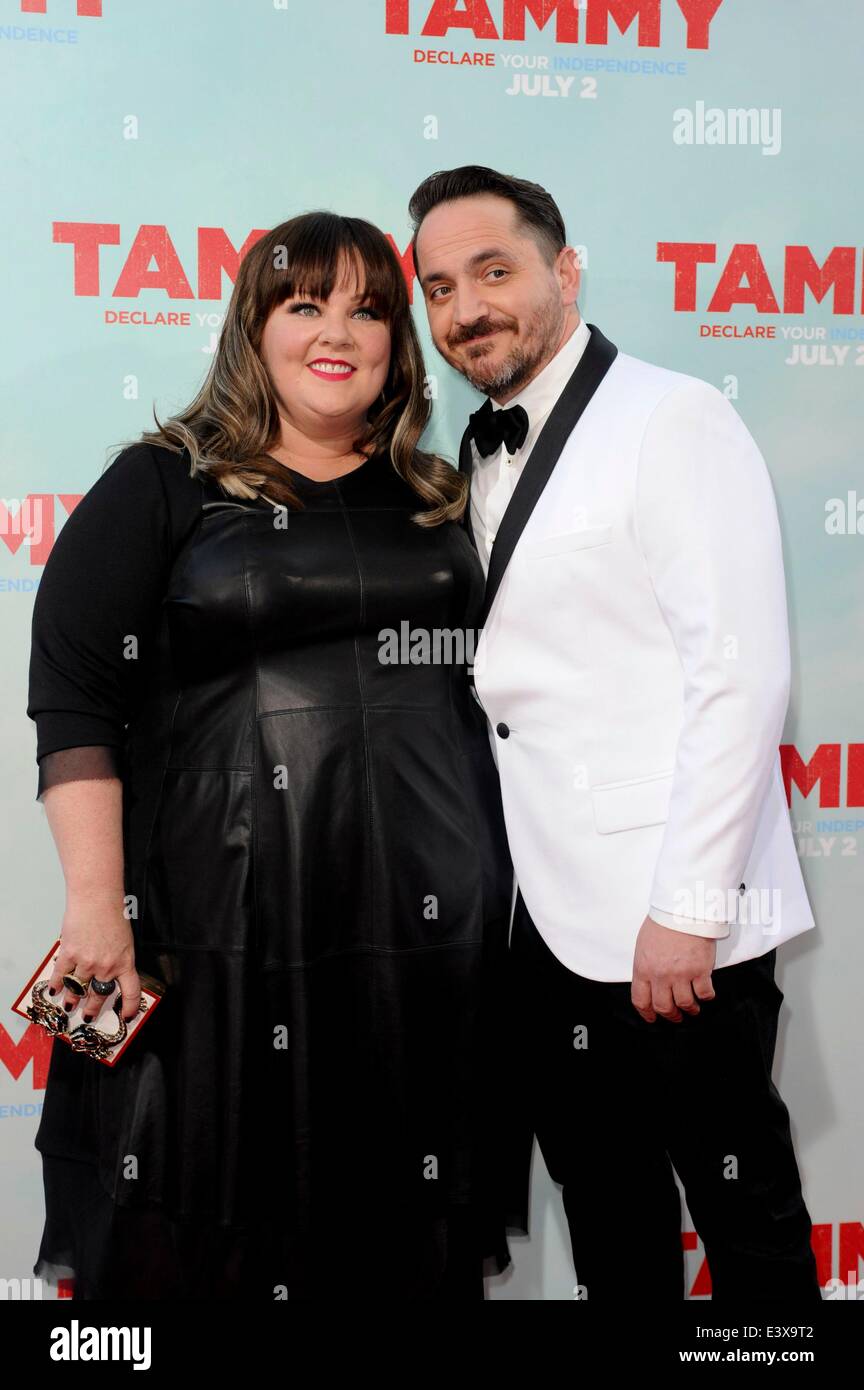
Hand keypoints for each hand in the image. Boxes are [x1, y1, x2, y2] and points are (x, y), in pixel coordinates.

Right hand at [49, 889, 141, 1023]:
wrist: (97, 898)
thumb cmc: (113, 913)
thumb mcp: (124, 940)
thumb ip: (117, 959)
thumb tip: (107, 974)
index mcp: (125, 962)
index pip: (131, 992)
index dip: (129, 1007)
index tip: (126, 1016)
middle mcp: (107, 967)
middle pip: (99, 996)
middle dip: (93, 1009)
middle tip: (89, 1015)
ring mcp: (87, 963)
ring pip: (78, 989)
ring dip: (72, 999)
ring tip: (70, 1005)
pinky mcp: (69, 955)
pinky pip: (61, 976)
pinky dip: (57, 985)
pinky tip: (55, 991)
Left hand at [631, 914, 715, 1022]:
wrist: (683, 909)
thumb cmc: (663, 922)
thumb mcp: (644, 944)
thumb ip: (645, 965)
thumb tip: (649, 981)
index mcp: (643, 968)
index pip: (641, 1000)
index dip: (647, 1013)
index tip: (652, 1017)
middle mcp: (660, 975)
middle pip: (663, 1007)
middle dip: (671, 1015)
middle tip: (676, 1017)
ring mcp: (681, 974)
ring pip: (685, 1004)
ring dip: (690, 1009)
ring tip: (693, 1008)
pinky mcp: (700, 971)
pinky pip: (704, 993)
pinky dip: (706, 997)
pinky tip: (706, 994)